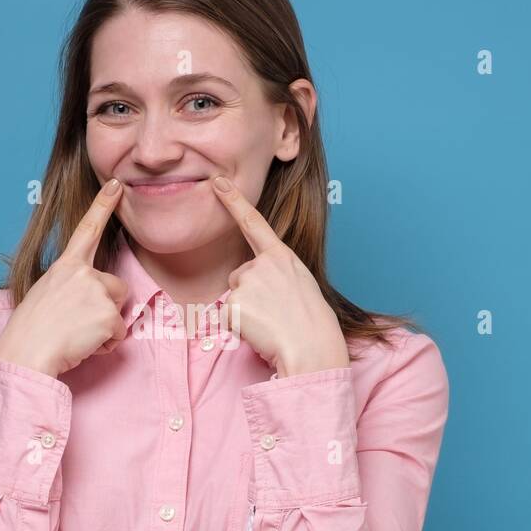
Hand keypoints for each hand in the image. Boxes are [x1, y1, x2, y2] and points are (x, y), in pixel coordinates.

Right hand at [0, 178, 129, 377]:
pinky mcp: (107, 314)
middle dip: (106, 307)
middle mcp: (82, 273)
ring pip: (119, 310)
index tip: (115, 185)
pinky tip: (82, 345)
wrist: (25, 353)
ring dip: (105, 327)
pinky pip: (119, 333)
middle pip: (116, 286)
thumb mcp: (46, 295)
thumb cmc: (31, 331)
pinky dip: (106, 344)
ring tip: (77, 335)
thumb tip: (94, 299)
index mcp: (64, 266)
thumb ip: (72, 288)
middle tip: (77, 323)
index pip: (86, 229)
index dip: (103, 205)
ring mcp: (95, 292)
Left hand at [212, 176, 349, 377]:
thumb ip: (277, 273)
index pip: (254, 222)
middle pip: (239, 275)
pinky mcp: (234, 304)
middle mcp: (262, 264)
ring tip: (272, 323)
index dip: (234, 200)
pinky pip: (228, 317)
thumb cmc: (310, 323)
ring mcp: (248, 282)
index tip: (218, 181)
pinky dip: (240, 328)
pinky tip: (261, 331)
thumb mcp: (300, 284)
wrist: (312, 349)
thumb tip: (254, 281)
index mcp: (282, 257)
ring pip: (234, 296)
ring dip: (247, 312)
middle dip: (251, 295)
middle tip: (276, 312)